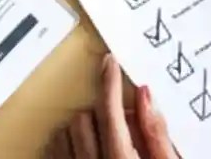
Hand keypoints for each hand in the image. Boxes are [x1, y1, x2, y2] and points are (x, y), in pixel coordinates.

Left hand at [46, 54, 177, 158]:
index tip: (110, 62)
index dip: (111, 84)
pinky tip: (82, 148)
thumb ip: (157, 134)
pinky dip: (65, 143)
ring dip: (82, 128)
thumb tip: (145, 95)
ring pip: (65, 134)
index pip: (109, 113)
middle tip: (123, 118)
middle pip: (83, 119)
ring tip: (103, 135)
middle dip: (102, 112)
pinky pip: (54, 151)